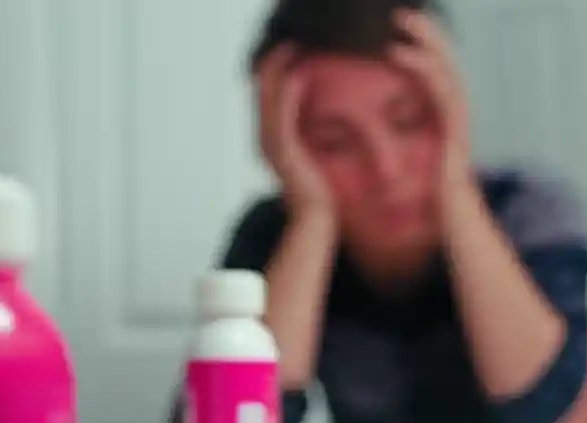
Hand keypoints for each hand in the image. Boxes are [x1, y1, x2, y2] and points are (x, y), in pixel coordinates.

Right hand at [256, 43, 333, 223]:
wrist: (317, 220)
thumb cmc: (321, 193)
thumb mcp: (315, 156)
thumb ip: (312, 136)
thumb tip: (325, 119)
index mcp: (272, 139)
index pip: (267, 95)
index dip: (274, 69)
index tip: (291, 48)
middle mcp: (265, 139)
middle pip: (261, 91)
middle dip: (272, 62)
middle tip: (288, 38)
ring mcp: (271, 146)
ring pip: (267, 100)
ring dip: (277, 71)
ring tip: (289, 47)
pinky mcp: (283, 153)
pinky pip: (282, 117)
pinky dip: (288, 95)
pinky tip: (297, 74)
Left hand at [388, 11, 477, 209]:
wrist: (459, 234)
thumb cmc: (439, 211)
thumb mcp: (417, 174)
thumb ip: (405, 155)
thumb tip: (384, 150)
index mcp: (446, 124)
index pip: (437, 75)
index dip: (423, 49)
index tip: (400, 30)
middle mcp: (456, 118)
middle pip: (446, 63)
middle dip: (427, 34)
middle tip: (402, 12)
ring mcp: (459, 124)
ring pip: (447, 69)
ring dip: (424, 40)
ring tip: (400, 19)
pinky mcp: (455, 132)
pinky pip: (440, 91)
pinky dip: (420, 67)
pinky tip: (396, 52)